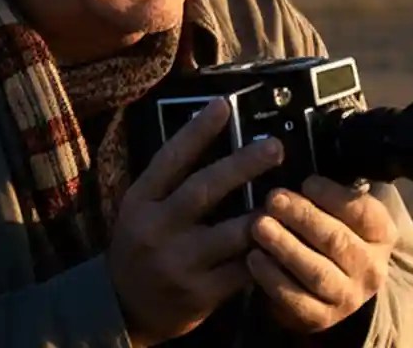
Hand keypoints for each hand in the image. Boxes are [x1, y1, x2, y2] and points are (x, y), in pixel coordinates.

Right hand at [109, 98, 284, 346]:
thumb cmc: (141, 247)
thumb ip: (170, 181)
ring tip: (287, 198)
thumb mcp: (141, 209)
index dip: (197, 131)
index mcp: (141, 202)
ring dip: (262, 214)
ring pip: (231, 233)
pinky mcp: (201, 294)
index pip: (170, 159)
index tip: (224, 106)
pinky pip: (242, 270)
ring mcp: (179, 263)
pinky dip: (263, 253)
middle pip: (204, 189)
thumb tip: (210, 135)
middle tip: (274, 147)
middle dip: (242, 165)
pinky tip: (282, 239)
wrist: (125, 308)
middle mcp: (157, 229)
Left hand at [248, 176, 397, 333]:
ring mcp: (348, 296)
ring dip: (285, 246)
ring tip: (259, 226)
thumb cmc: (334, 232)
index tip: (307, 182)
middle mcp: (371, 267)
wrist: (336, 288)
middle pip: (336, 240)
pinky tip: (254, 258)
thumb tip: (304, 157)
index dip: (334, 196)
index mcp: (381, 234)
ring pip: (316, 271)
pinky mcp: (321, 317)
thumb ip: (333, 190)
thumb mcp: (343, 210)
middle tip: (273, 198)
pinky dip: (273, 279)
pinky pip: (296, 300)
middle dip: (302, 217)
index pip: (363, 213)